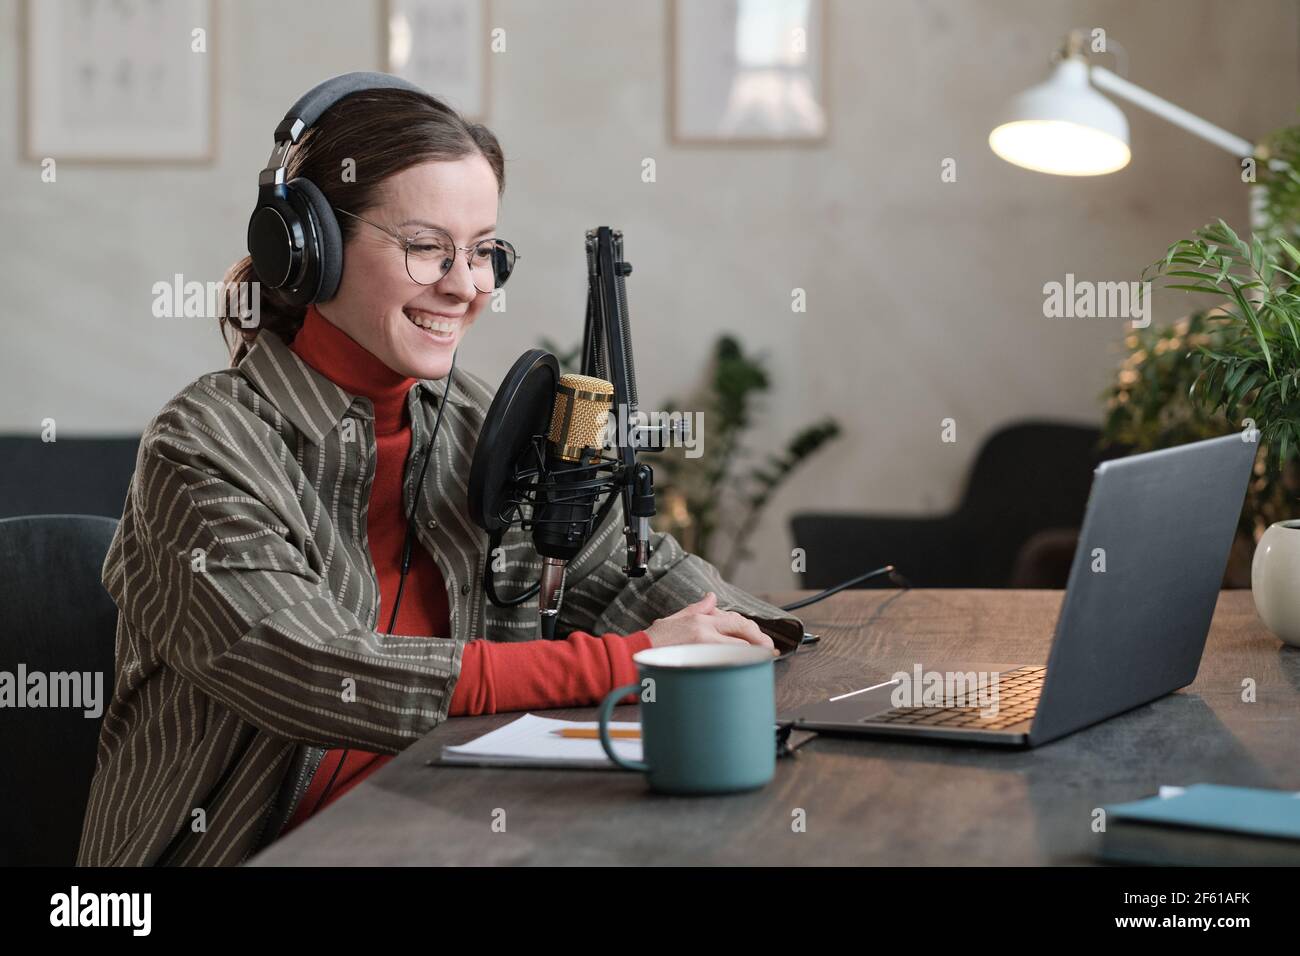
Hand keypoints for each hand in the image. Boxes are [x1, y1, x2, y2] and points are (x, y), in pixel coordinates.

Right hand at [643, 591, 776, 655]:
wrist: (634, 655)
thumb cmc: (652, 641)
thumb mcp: (675, 618)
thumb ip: (697, 608)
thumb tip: (712, 596)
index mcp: (699, 618)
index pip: (733, 618)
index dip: (750, 628)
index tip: (760, 638)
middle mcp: (703, 627)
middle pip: (741, 628)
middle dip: (759, 639)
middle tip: (770, 649)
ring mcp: (702, 642)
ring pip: (738, 645)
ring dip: (754, 652)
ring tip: (763, 659)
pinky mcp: (698, 658)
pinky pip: (727, 660)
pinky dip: (740, 663)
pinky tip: (747, 668)